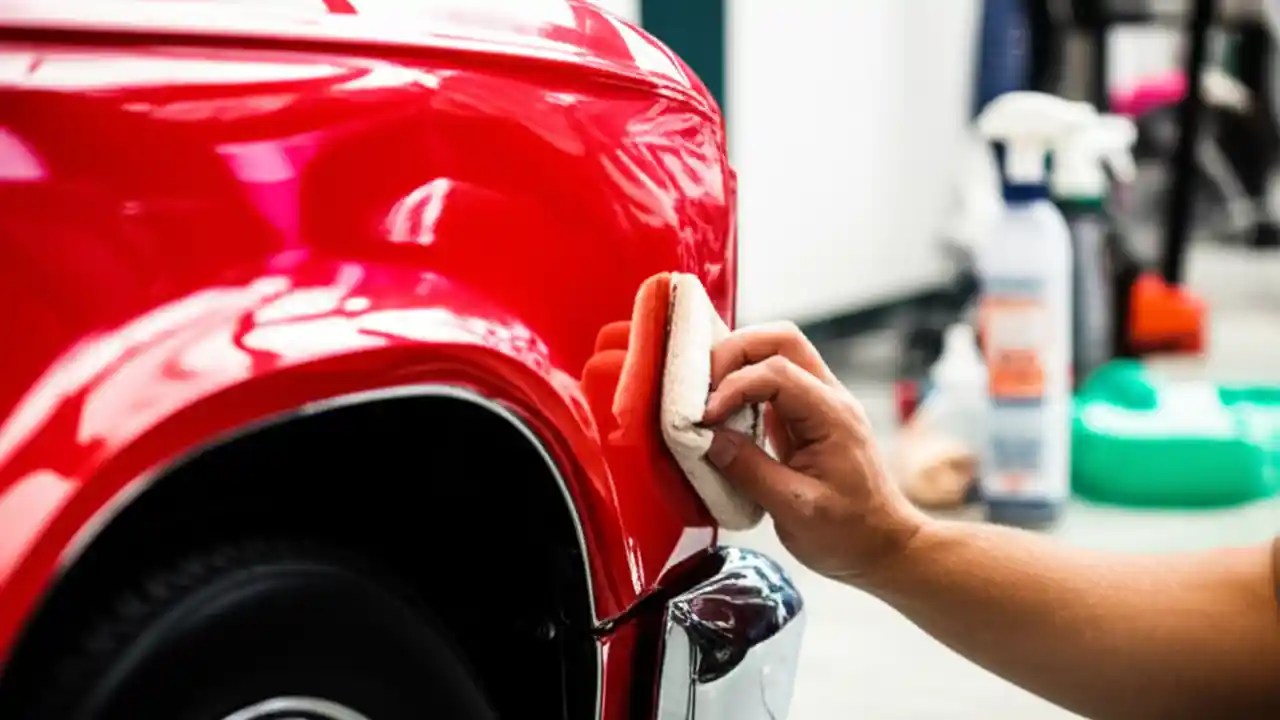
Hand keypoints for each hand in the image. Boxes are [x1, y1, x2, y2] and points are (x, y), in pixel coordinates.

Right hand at [702, 322, 928, 585]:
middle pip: (781, 340)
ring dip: (737, 365)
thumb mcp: (796, 510)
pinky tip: (724, 415)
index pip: (776, 372)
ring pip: (777, 353)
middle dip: (734, 352)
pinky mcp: (807, 418)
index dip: (733, 387)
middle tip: (701, 388)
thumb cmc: (850, 534)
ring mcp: (819, 404)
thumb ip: (751, 471)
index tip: (705, 419)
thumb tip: (710, 439)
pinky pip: (773, 382)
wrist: (884, 546)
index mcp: (832, 416)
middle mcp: (829, 398)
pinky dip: (743, 388)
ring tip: (707, 398)